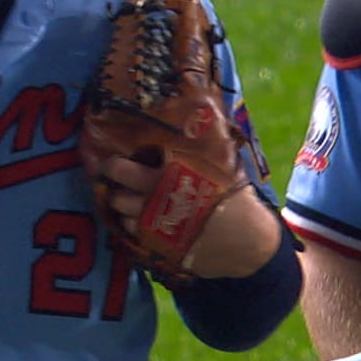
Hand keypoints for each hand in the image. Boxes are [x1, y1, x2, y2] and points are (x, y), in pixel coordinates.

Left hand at [82, 149, 280, 278]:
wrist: (248, 240)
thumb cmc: (235, 196)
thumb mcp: (221, 163)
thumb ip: (203, 143)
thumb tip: (196, 113)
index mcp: (167, 175)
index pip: (123, 168)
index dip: (113, 164)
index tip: (112, 160)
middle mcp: (155, 201)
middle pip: (115, 194)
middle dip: (111, 186)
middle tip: (114, 180)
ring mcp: (155, 227)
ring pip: (122, 217)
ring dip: (122, 208)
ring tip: (131, 199)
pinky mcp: (159, 248)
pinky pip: (133, 237)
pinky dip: (134, 227)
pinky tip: (143, 219)